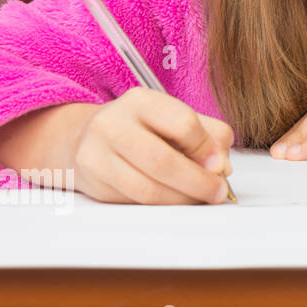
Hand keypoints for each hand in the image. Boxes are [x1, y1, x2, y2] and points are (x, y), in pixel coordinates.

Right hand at [68, 87, 234, 203]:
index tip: (220, 164)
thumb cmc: (140, 127)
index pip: (183, 124)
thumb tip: (222, 166)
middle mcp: (113, 125)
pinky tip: (176, 200)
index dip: (207, 149)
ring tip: (200, 198)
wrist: (84, 137)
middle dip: (198, 182)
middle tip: (218, 192)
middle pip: (163, 161)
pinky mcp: (94, 185)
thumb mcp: (174, 116)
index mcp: (140, 101)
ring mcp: (97, 156)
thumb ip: (208, 134)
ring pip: (148, 189)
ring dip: (182, 200)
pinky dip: (163, 205)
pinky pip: (135, 202)